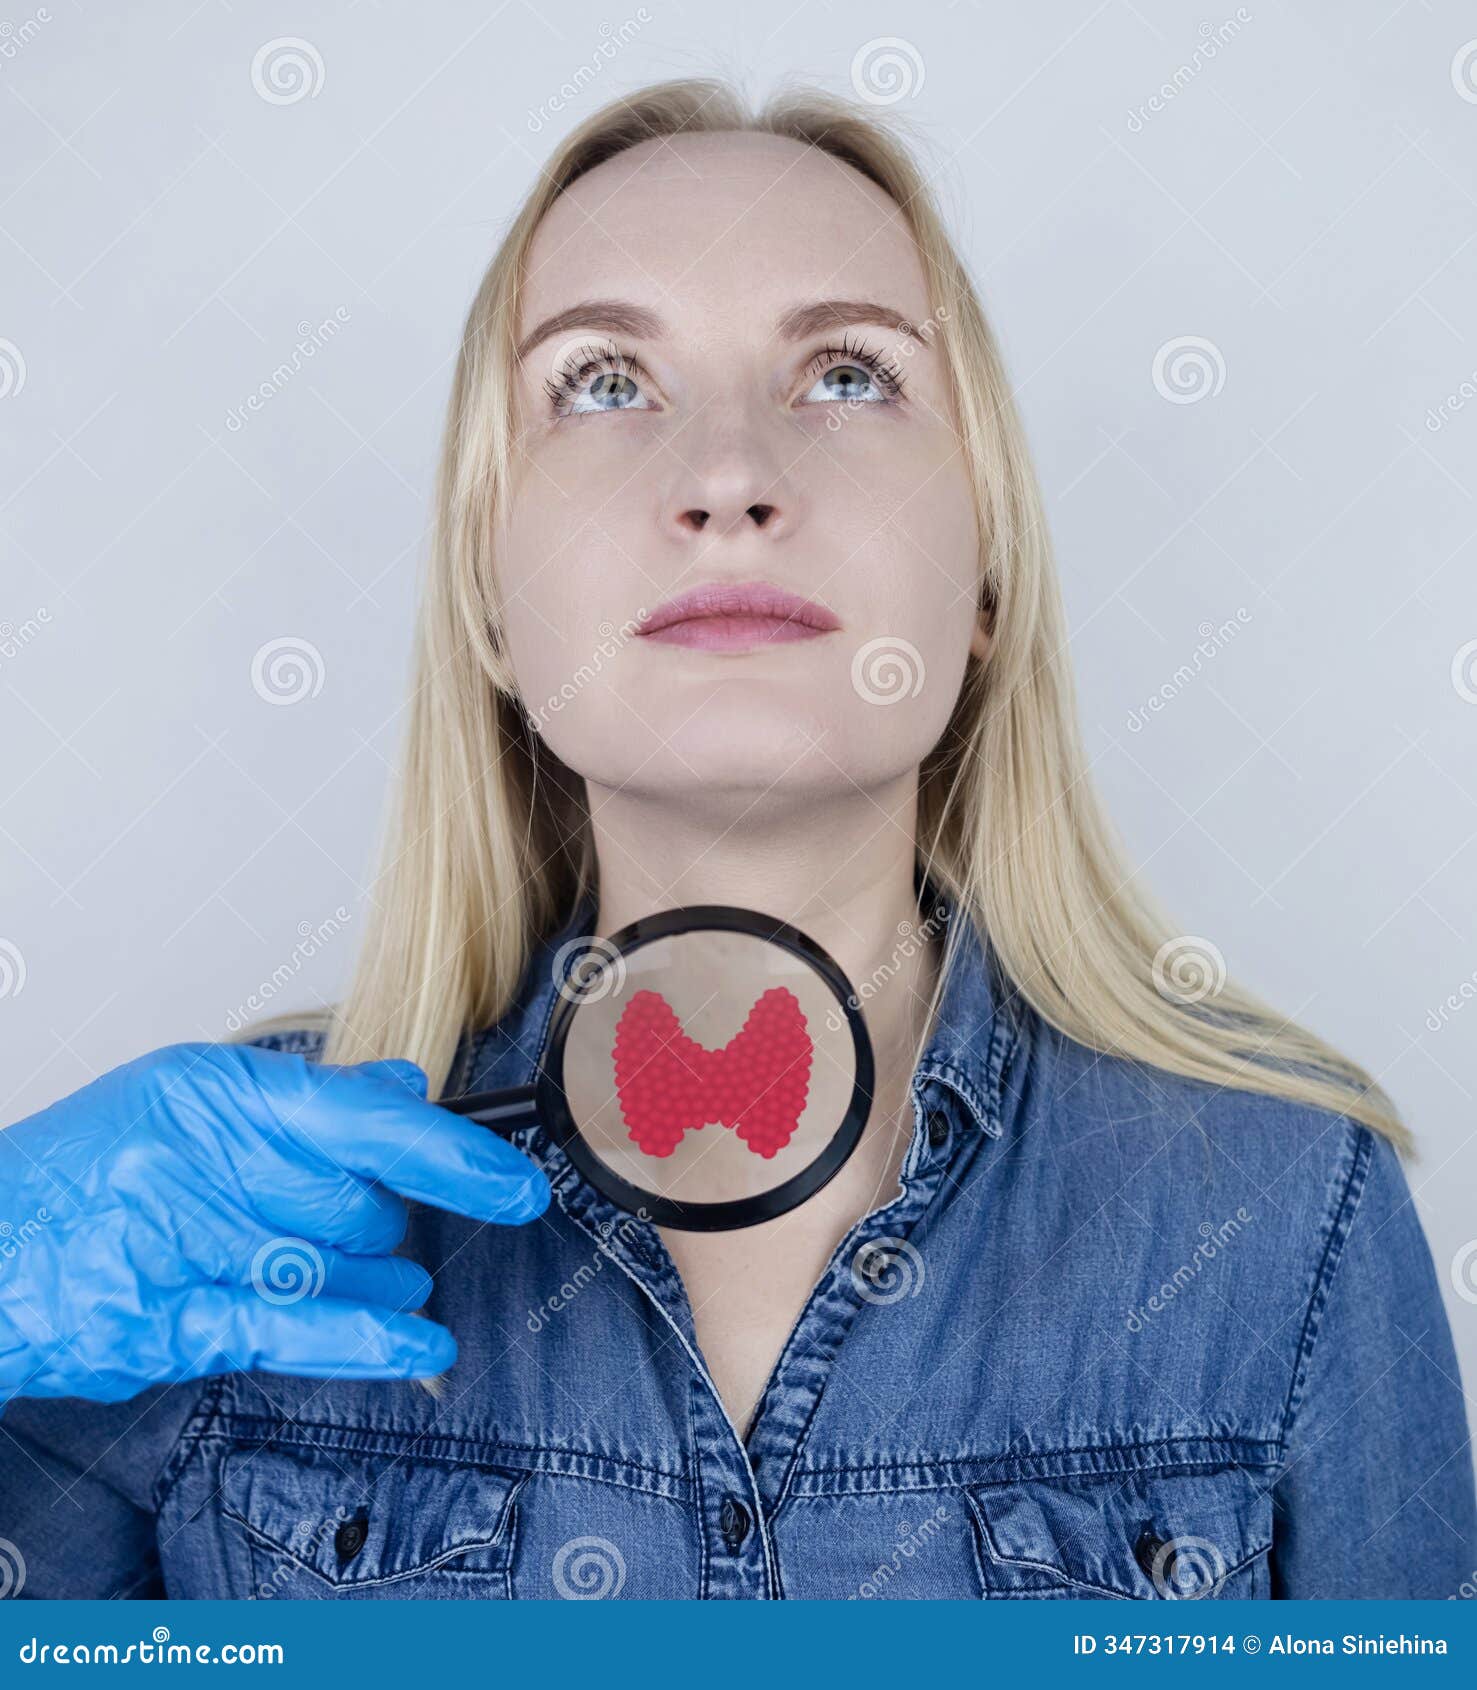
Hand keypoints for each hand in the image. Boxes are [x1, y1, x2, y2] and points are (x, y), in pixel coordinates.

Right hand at [0, 1042, 548, 1403]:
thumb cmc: (84, 1175)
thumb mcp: (189, 1103)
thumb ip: (309, 1101)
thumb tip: (408, 1089)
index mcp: (213, 1090)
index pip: (366, 1120)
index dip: (454, 1156)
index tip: (518, 1183)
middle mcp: (201, 1158)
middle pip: (361, 1204)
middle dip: (379, 1223)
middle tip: (354, 1224)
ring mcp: (180, 1242)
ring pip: (338, 1267)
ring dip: (373, 1280)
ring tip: (380, 1283)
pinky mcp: (163, 1321)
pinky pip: (291, 1329)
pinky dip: (366, 1340)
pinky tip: (422, 1344)